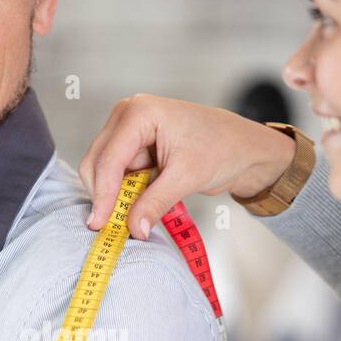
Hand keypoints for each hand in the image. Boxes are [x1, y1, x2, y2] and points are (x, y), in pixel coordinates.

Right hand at [79, 93, 294, 238]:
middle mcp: (128, 116)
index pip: (109, 159)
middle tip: (111, 226)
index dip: (103, 195)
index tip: (100, 224)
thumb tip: (134, 228)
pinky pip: (117, 175)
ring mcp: (129, 132)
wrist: (244, 148)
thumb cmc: (223, 147)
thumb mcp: (186, 177)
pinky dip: (122, 194)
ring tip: (130, 217)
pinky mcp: (134, 148)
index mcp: (140, 112)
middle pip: (97, 162)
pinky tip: (135, 207)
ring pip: (103, 171)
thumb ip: (155, 203)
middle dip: (103, 195)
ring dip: (112, 196)